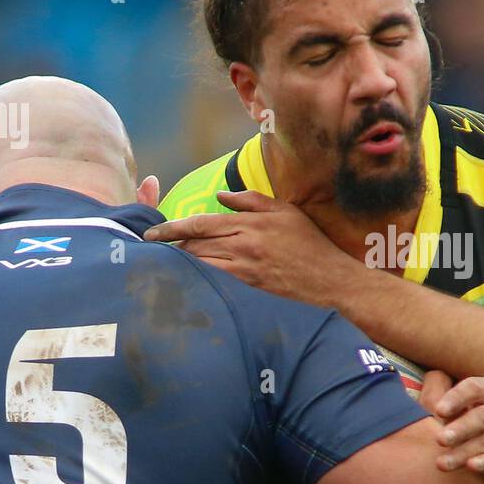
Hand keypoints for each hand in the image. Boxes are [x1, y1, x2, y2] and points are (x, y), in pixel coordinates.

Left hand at [144, 191, 358, 305]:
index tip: (153, 233)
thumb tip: (221, 196)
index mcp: (249, 224)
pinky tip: (187, 278)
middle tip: (155, 248)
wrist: (329, 280)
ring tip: (166, 263)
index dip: (172, 227)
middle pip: (194, 244)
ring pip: (200, 264)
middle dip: (171, 246)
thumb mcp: (285, 211)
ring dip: (181, 263)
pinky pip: (213, 280)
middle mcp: (242, 245)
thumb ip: (251, 201)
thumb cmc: (309, 243)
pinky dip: (197, 277)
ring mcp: (243, 269)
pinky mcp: (247, 288)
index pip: (200, 223)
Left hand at [429, 375, 483, 483]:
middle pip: (482, 416)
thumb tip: (430, 388)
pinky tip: (471, 466)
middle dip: (459, 429)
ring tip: (442, 463)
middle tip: (439, 440)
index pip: (474, 388)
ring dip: (463, 452)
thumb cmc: (475, 429)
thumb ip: (440, 400)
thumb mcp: (458, 413)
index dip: (456, 398)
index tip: (438, 411)